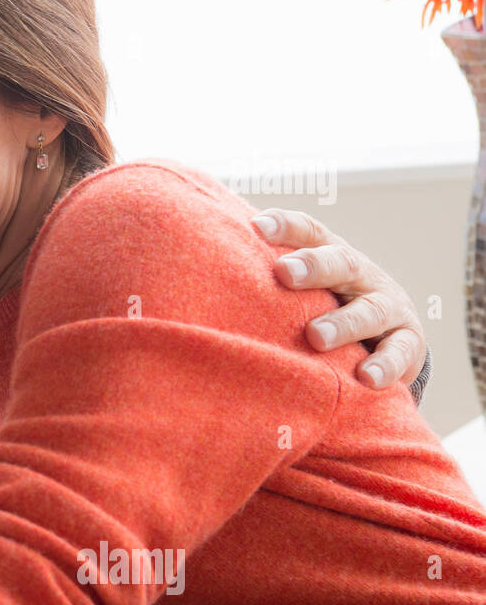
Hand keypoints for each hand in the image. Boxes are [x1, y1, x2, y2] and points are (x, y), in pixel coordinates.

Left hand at [250, 209, 426, 388]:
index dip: (286, 226)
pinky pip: (399, 353)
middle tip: (284, 273)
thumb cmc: (327, 309)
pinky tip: (365, 378)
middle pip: (341, 262)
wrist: (391, 341)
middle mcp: (362, 277)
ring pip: (369, 310)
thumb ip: (266, 279)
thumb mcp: (303, 291)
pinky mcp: (408, 345)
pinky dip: (384, 365)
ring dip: (343, 322)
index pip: (311, 232)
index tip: (255, 226)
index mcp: (331, 257)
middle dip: (314, 265)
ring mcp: (388, 309)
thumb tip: (196, 265)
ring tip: (315, 336)